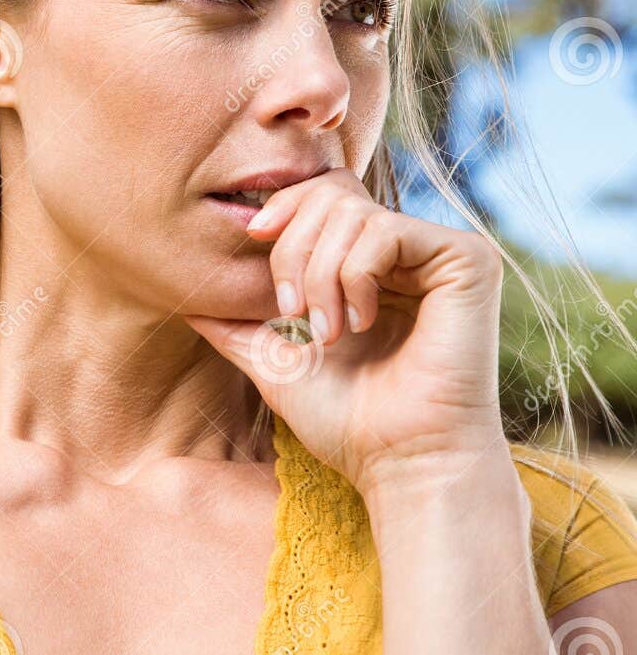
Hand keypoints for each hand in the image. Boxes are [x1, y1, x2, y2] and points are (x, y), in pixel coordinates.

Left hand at [183, 167, 508, 494]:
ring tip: (329, 333)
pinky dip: (356, 277)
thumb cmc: (346, 421)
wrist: (398, 460)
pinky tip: (363, 325)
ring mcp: (439, 253)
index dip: (282, 207)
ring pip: (352, 212)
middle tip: (292, 313)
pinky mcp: (469, 260)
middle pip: (330, 194)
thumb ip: (236, 324)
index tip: (252, 238)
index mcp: (370, 265)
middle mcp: (408, 252)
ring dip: (320, 276)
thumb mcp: (274, 360)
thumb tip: (185, 300)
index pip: (321, 196)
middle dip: (293, 252)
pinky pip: (386, 230)